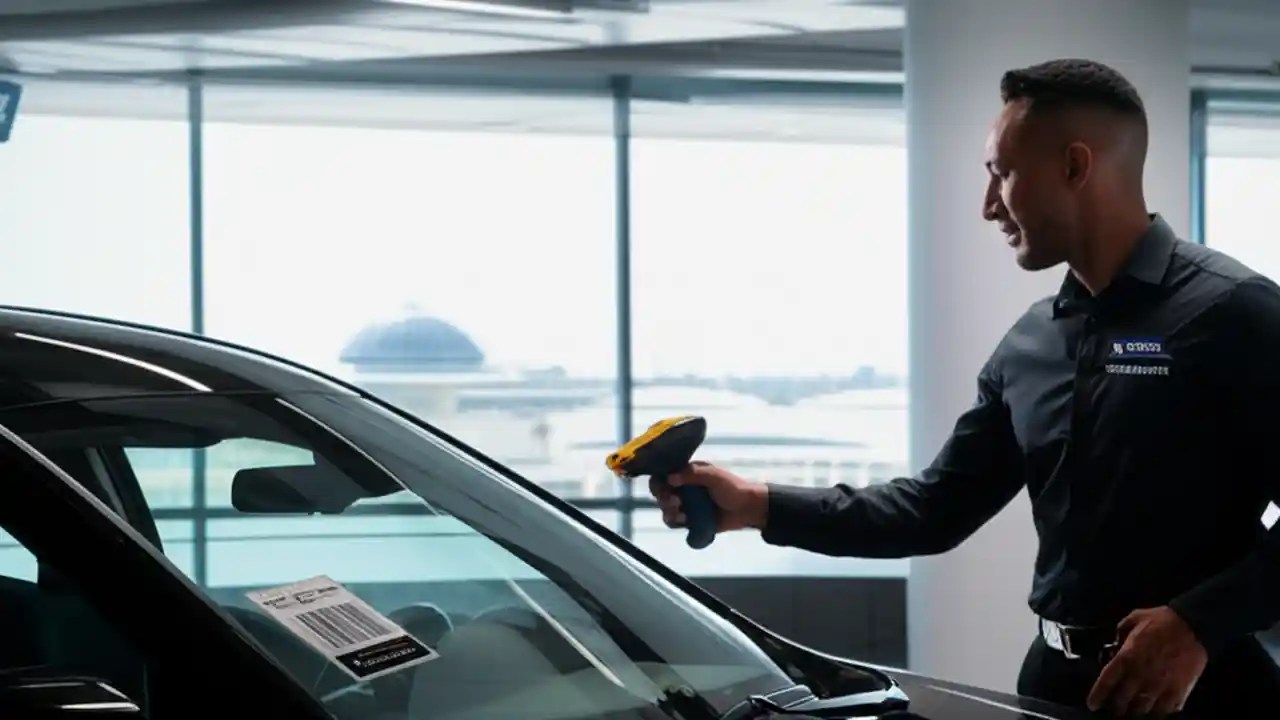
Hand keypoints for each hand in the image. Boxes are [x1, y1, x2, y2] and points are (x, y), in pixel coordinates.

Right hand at [649, 461, 767, 532]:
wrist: (747, 510)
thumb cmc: (733, 488)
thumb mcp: (714, 477)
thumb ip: (692, 474)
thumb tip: (670, 478)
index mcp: (688, 473)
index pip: (664, 474)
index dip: (659, 481)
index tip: (662, 487)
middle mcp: (684, 488)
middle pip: (661, 492)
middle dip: (663, 498)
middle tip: (675, 502)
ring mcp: (686, 504)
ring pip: (666, 508)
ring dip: (668, 511)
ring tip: (680, 513)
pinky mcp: (690, 520)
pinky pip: (674, 522)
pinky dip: (675, 522)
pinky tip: (684, 521)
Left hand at [1086, 606, 1207, 716]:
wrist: (1194, 626)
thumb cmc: (1163, 620)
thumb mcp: (1134, 618)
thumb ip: (1120, 633)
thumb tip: (1114, 646)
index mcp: (1127, 657)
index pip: (1106, 682)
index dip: (1097, 696)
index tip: (1093, 704)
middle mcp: (1141, 675)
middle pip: (1122, 700)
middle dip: (1116, 706)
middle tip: (1115, 707)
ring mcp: (1160, 686)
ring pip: (1142, 709)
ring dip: (1136, 710)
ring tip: (1134, 709)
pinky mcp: (1178, 692)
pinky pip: (1165, 710)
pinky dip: (1158, 711)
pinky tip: (1156, 708)